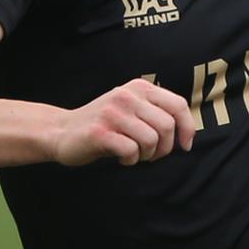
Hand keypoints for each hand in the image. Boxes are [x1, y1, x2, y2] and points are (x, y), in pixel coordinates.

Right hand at [54, 77, 195, 166]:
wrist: (62, 131)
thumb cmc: (104, 125)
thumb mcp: (131, 108)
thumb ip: (155, 111)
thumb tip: (187, 131)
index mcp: (138, 88)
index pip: (178, 105)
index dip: (187, 128)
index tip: (184, 146)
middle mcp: (126, 96)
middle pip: (167, 126)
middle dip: (164, 148)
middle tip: (151, 155)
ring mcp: (112, 113)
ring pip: (151, 140)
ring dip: (147, 155)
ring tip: (134, 155)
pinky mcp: (100, 132)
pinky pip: (131, 151)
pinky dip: (130, 160)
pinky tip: (120, 158)